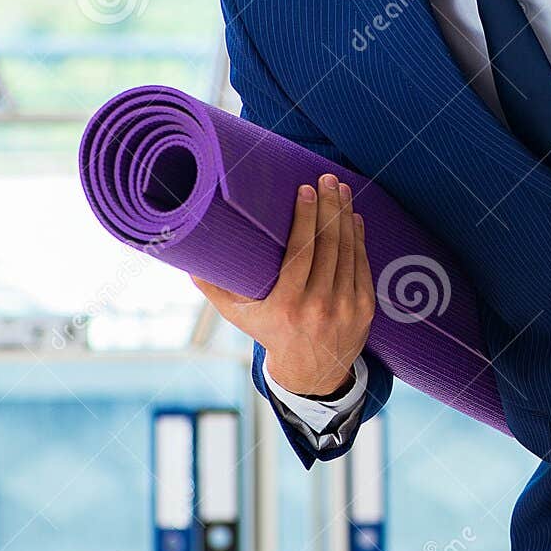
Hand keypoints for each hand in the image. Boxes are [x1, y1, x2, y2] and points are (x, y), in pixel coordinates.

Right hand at [191, 173, 373, 397]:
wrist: (311, 372)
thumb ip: (212, 285)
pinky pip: (363, 264)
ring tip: (340, 189)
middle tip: (326, 179)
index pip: (302, 251)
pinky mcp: (365, 308)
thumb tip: (186, 253)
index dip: (306, 217)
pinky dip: (360, 237)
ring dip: (345, 215)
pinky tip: (353, 217)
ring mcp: (346, 307)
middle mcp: (319, 306)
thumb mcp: (237, 315)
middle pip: (328, 244)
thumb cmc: (269, 333)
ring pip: (348, 251)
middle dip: (329, 206)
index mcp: (287, 306)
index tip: (305, 190)